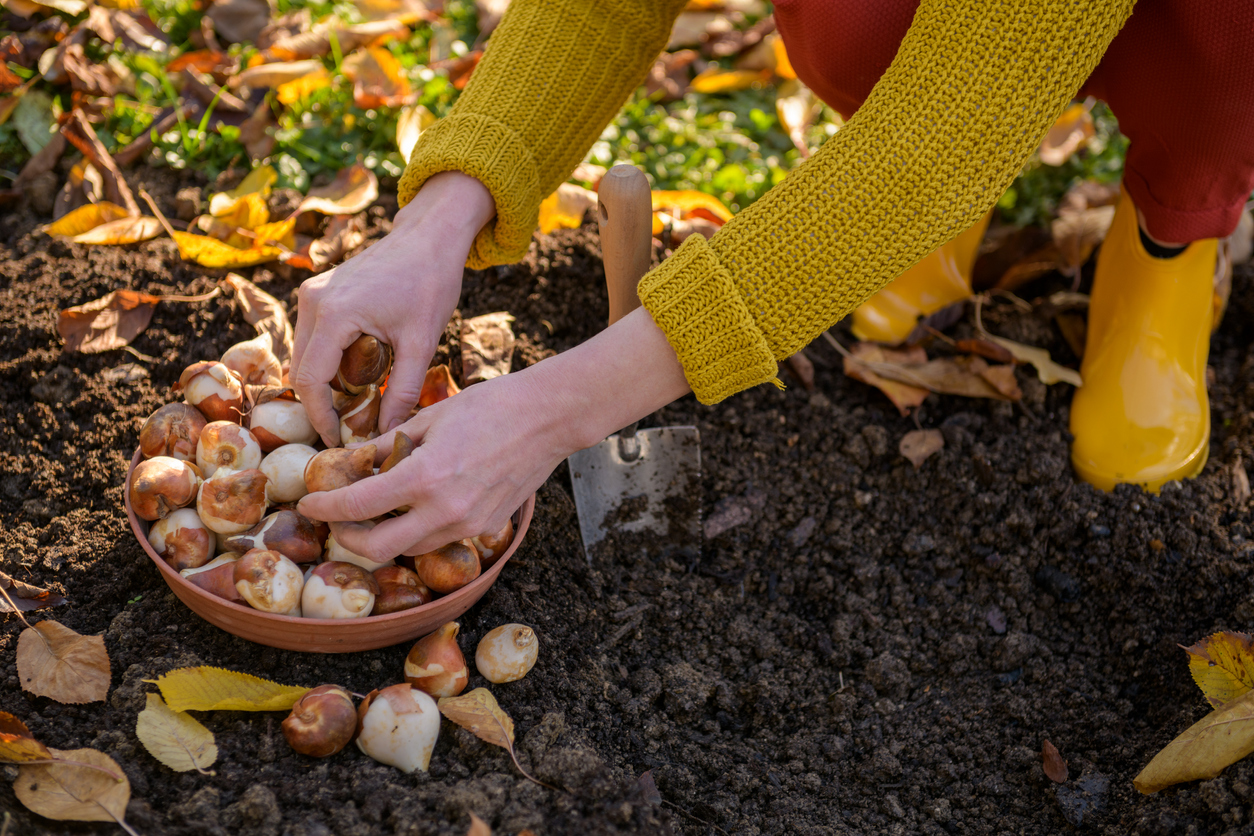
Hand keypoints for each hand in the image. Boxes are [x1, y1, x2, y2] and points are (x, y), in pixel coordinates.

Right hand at [290, 172, 495, 446]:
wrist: (429, 236)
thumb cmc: (430, 283)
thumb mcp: (421, 343)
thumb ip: (403, 391)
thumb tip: (387, 435)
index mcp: (335, 313)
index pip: (311, 381)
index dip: (320, 417)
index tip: (338, 441)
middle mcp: (312, 301)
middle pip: (302, 370)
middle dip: (323, 403)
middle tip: (352, 428)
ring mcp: (312, 293)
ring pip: (305, 355)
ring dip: (327, 382)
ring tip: (360, 402)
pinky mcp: (318, 291)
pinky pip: (314, 338)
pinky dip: (330, 360)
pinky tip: (360, 373)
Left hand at [297, 307, 692, 558]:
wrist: (548, 418)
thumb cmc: (491, 406)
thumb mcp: (430, 418)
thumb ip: (388, 446)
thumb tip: (354, 462)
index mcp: (424, 477)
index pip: (357, 506)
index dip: (324, 508)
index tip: (308, 504)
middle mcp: (444, 511)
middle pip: (376, 547)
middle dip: (348, 537)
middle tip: (337, 517)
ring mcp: (467, 524)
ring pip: (409, 547)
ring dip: (384, 535)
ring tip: (375, 509)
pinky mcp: (485, 527)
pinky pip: (439, 538)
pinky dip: (418, 527)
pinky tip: (416, 504)